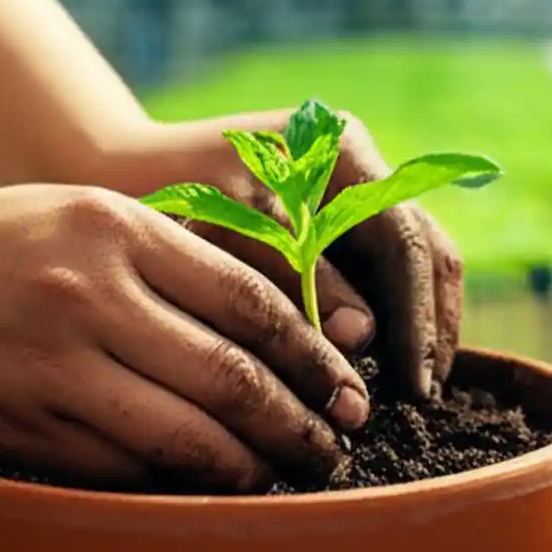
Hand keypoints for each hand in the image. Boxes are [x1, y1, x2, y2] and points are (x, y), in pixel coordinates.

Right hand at [0, 186, 367, 489]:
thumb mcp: (78, 217)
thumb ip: (168, 258)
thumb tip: (264, 328)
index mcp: (117, 227)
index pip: (250, 297)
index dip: (313, 352)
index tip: (346, 386)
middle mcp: (92, 292)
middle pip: (232, 373)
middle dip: (300, 419)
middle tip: (338, 444)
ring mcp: (52, 363)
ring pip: (185, 434)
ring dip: (249, 464)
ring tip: (283, 475)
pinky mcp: (18, 422)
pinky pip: (121, 467)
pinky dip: (174, 482)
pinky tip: (203, 486)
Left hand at [99, 111, 464, 397]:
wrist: (121, 178)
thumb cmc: (158, 201)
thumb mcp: (219, 238)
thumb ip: (289, 279)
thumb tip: (364, 337)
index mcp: (338, 150)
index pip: (402, 241)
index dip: (415, 319)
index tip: (413, 385)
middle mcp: (360, 167)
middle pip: (427, 250)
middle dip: (429, 327)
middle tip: (421, 401)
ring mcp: (357, 192)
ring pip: (420, 263)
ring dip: (421, 327)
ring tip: (412, 395)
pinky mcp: (343, 223)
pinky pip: (387, 274)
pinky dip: (393, 320)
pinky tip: (382, 370)